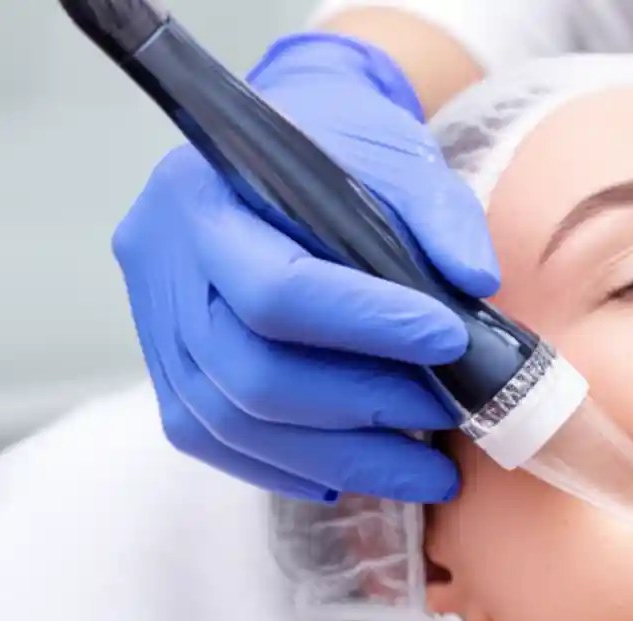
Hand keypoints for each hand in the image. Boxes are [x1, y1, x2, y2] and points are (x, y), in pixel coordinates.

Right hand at [113, 33, 498, 502]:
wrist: (286, 137)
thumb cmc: (342, 143)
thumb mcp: (399, 154)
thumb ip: (439, 215)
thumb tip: (477, 287)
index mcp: (204, 198)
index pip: (277, 290)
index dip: (369, 327)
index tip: (452, 340)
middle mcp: (162, 267)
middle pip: (251, 375)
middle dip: (365, 408)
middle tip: (449, 414)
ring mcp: (156, 326)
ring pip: (235, 423)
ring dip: (344, 458)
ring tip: (427, 469)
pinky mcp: (170, 370)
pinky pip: (219, 441)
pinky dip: (295, 467)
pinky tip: (361, 472)